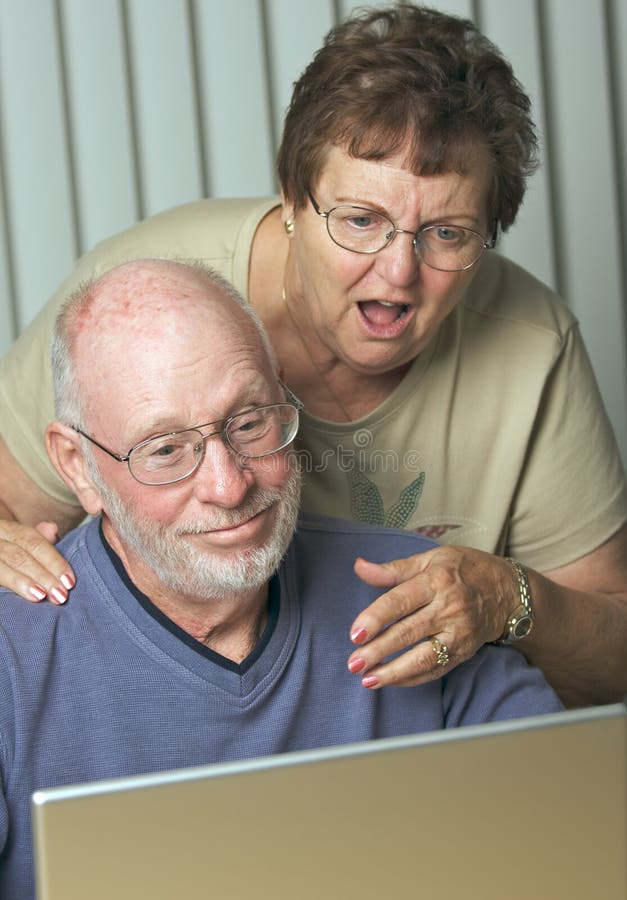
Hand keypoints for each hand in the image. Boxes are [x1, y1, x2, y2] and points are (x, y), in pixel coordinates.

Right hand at [0, 519, 74, 603]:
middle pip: (18, 555)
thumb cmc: (6, 553)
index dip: (53, 561)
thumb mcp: (17, 541)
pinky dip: (4, 587)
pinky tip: (11, 603)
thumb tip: (52, 529)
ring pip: (0, 568)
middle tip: (60, 595)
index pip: (33, 541)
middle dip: (42, 575)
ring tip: (39, 596)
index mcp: (5, 529)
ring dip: (20, 582)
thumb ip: (35, 540)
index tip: (70, 581)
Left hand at [347, 546, 514, 687]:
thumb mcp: (431, 558)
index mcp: (436, 581)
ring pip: (423, 657)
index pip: (400, 601)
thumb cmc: (464, 570)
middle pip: (408, 633)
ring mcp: (458, 633)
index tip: (355, 634)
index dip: (375, 618)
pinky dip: (412, 678)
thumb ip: (393, 569)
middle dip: (378, 651)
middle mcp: (448, 608)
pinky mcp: (464, 651)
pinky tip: (390, 681)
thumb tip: (359, 566)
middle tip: (353, 663)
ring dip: (394, 672)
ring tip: (368, 680)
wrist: (508, 591)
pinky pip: (436, 669)